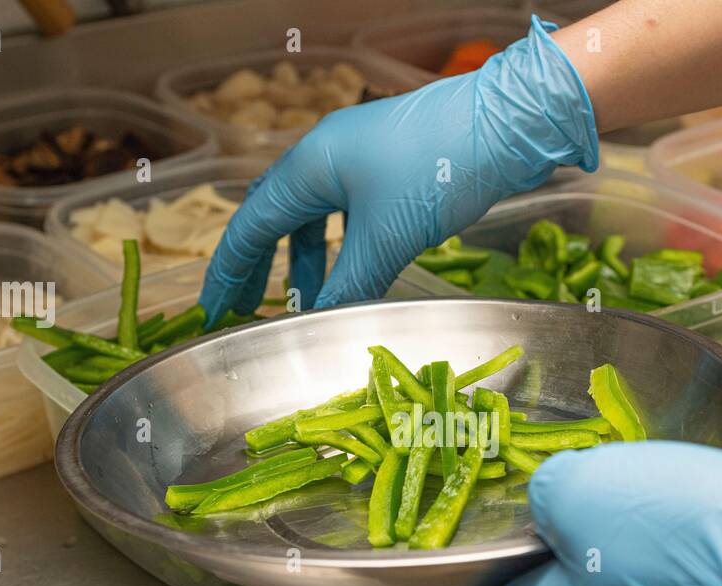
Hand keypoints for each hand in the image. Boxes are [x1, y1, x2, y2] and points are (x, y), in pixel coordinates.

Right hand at [198, 16, 598, 323]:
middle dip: (258, 266)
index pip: (252, 224)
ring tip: (301, 300)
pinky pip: (347, 213)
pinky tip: (350, 274)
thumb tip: (319, 326)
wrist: (508, 124)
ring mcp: (359, 158)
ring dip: (303, 259)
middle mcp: (325, 156)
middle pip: (275, 216)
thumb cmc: (438, 170)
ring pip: (315, 215)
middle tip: (243, 308)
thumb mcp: (387, 238)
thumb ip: (348, 286)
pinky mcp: (391, 167)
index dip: (229, 273)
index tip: (212, 309)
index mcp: (309, 165)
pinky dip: (339, 247)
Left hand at [427, 442, 721, 585]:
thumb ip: (547, 492)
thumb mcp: (588, 488)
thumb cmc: (685, 536)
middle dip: (534, 555)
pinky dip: (659, 556)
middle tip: (534, 499)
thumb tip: (549, 500)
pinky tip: (681, 513)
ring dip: (603, 550)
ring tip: (615, 491)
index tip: (435, 569)